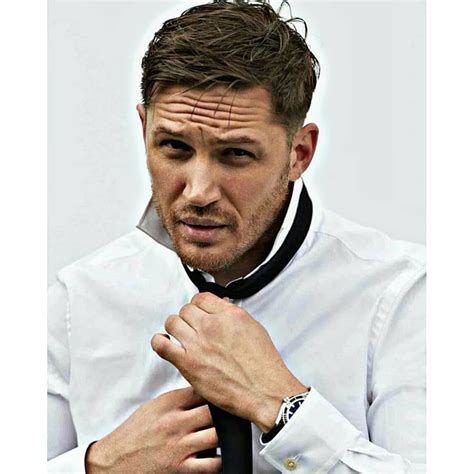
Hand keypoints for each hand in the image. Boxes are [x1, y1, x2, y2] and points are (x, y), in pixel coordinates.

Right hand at [85, 386, 220, 472]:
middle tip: (230, 414)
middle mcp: (176, 422)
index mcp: (169, 403)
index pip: (202, 390)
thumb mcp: (153, 407)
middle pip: (214, 411)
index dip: (215, 391)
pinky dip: (219, 459)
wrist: (111, 463)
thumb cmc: (133, 434)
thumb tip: (201, 390)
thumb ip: (177, 399)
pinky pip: (211, 464)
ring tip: (227, 434)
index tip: (222, 393)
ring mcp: (179, 446)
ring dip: (224, 435)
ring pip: (217, 435)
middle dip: (224, 412)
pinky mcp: (180, 468)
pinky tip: (218, 455)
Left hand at [151, 292, 305, 432]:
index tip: (198, 312)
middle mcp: (212, 326)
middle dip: (188, 317)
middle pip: (186, 309)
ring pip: (172, 322)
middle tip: (192, 327)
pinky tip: (165, 343)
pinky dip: (160, 342)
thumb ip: (233, 316)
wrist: (264, 392)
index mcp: (229, 315)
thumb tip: (221, 308)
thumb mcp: (254, 329)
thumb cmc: (263, 365)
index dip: (198, 305)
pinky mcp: (188, 364)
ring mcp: (198, 344)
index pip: (201, 298)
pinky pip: (162, 345)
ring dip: (175, 327)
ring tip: (180, 336)